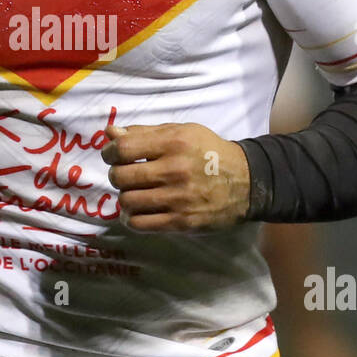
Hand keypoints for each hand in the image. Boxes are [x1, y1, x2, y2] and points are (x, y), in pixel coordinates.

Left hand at [101, 122, 250, 231]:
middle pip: (120, 177)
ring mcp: (178, 198)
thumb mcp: (181, 132)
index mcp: (174, 142)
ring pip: (127, 202)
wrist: (247, 182)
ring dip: (125, 198)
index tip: (113, 155)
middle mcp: (175, 170)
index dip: (110, 153)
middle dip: (117, 175)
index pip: (123, 149)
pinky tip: (138, 211)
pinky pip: (140, 224)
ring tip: (135, 193)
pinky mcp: (181, 222)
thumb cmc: (208, 152)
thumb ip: (144, 132)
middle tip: (126, 175)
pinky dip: (132, 218)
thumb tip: (110, 134)